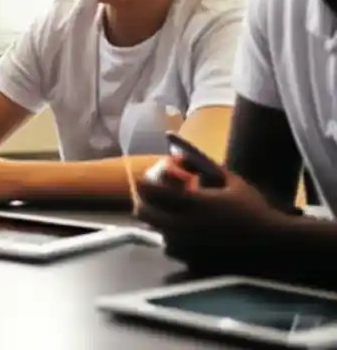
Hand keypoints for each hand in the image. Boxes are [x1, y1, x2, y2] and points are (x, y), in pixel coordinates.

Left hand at [136, 165, 284, 267]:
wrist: (274, 245)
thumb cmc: (253, 209)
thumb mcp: (231, 181)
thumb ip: (203, 165)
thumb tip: (179, 153)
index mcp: (191, 203)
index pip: (148, 190)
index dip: (144, 183)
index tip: (148, 180)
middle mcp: (183, 226)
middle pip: (143, 213)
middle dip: (145, 203)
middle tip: (155, 199)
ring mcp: (186, 247)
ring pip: (158, 233)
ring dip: (162, 224)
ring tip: (179, 218)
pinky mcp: (192, 264)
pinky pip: (172, 250)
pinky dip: (176, 242)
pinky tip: (190, 236)